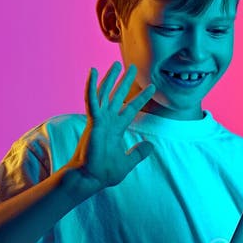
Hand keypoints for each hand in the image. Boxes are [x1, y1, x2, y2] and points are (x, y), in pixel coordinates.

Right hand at [66, 61, 156, 189]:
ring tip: (116, 64)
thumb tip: (151, 145)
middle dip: (124, 81)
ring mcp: (99, 120)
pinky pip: (91, 100)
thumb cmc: (104, 172)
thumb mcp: (127, 162)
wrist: (90, 178)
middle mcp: (107, 121)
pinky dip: (91, 85)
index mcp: (115, 129)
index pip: (130, 108)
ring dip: (111, 78)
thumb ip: (138, 153)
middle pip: (117, 96)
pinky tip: (93, 71)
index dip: (141, 97)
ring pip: (105, 93)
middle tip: (131, 67)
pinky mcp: (92, 121)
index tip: (152, 87)